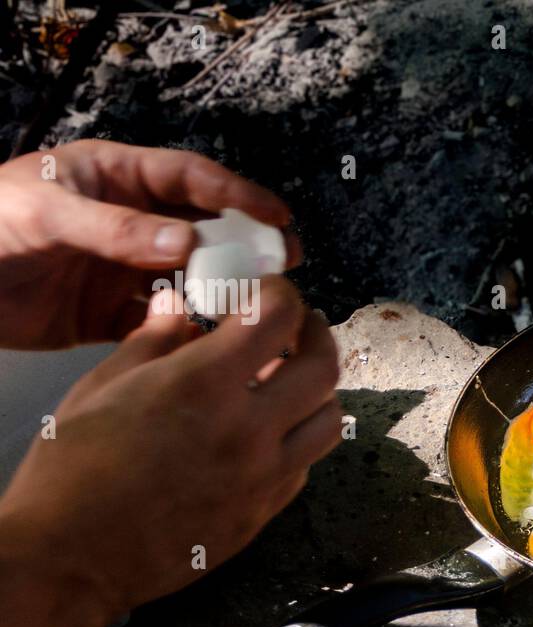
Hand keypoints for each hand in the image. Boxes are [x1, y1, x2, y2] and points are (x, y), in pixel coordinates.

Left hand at [0, 140, 296, 349]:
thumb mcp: (46, 212)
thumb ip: (118, 228)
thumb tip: (191, 242)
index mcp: (115, 179)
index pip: (189, 178)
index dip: (237, 194)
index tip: (277, 218)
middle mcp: (128, 222)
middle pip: (202, 229)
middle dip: (244, 245)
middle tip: (284, 264)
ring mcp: (121, 270)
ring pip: (188, 278)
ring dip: (222, 290)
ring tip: (257, 306)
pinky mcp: (108, 316)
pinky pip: (160, 322)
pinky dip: (186, 331)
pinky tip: (208, 339)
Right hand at [0, 277, 341, 626]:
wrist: (69, 558)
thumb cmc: (71, 472)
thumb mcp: (100, 390)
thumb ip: (151, 343)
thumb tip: (178, 309)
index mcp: (203, 385)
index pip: (277, 318)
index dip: (280, 295)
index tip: (269, 293)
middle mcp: (247, 429)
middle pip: (323, 367)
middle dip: (315, 335)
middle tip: (301, 327)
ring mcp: (262, 476)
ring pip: (329, 421)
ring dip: (319, 392)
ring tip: (293, 381)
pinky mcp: (262, 513)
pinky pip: (304, 465)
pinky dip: (299, 440)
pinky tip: (272, 432)